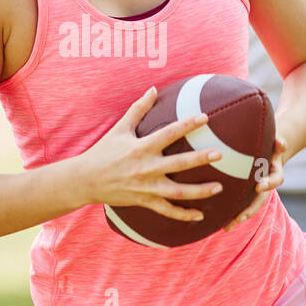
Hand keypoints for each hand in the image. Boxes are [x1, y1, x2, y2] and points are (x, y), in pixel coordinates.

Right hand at [77, 86, 224, 221]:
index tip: (206, 117)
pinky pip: (167, 211)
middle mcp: (147, 167)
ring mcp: (147, 187)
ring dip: (200, 191)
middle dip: (201, 159)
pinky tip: (200, 216)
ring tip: (219, 187)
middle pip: (179, 163)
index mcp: (142, 147)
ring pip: (178, 192)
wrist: (85, 180)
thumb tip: (153, 89)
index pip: (169, 133)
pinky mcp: (144, 201)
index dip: (188, 124)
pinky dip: (184, 215)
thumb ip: (138, 109)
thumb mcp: (120, 128)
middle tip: (220, 154)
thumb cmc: (103, 151)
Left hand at [225, 135, 286, 231]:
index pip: (275, 179)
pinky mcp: (244, 193)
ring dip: (239, 217)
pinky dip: (231, 215)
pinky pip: (239, 205)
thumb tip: (281, 142)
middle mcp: (265, 184)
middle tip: (240, 217)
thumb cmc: (267, 143)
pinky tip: (221, 225)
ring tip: (228, 226)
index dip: (268, 183)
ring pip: (249, 206)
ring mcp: (254, 191)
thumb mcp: (273, 141)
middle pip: (260, 200)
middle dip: (250, 210)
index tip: (258, 185)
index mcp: (273, 172)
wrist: (264, 148)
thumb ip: (279, 143)